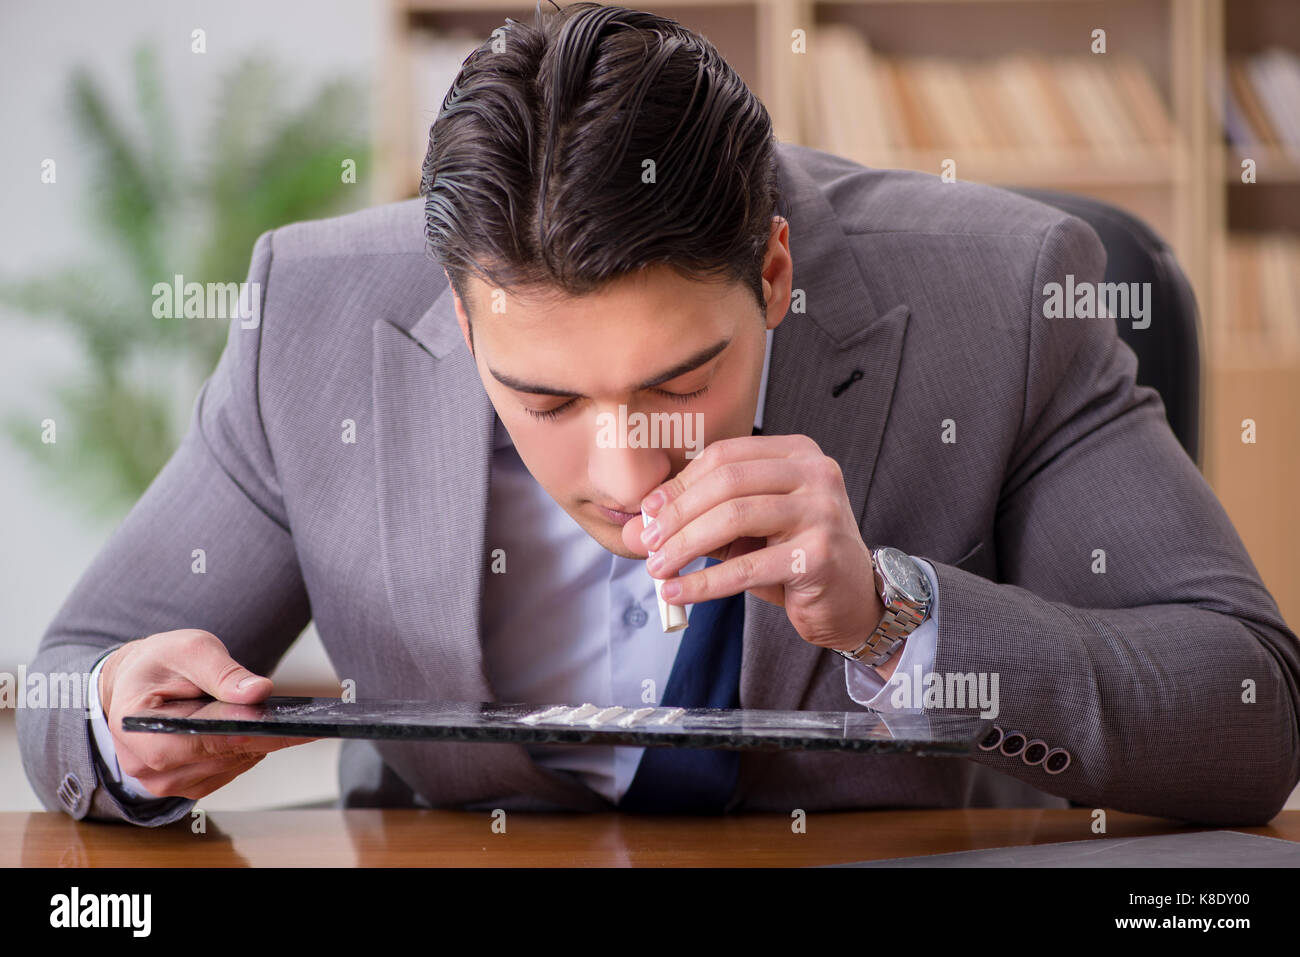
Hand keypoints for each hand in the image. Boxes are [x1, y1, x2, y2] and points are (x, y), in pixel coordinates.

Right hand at [99, 629, 316, 799]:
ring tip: (286, 721)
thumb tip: (258, 692)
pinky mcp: (188, 782)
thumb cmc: (160, 662)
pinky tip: (267, 731)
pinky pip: (229, 770)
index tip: (275, 725)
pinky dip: (250, 750)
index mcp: (134, 727)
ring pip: (227, 767)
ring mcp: (165, 779)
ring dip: (258, 745)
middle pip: (214, 759)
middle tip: (300, 721)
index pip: (190, 743)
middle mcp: (144, 765)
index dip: (235, 736)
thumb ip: (223, 672)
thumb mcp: (190, 650)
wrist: (142, 679)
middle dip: (259, 737)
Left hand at [620, 434, 885, 657]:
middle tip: (647, 542)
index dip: (680, 483)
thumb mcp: (748, 530)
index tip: (648, 511)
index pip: (725, 455)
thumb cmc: (795, 558)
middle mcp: (815, 473)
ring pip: (734, 518)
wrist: (853, 600)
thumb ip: (700, 519)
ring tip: (658, 568)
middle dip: (677, 514)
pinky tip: (679, 593)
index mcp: (797, 453)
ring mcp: (822, 511)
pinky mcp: (819, 555)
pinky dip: (705, 581)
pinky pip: (747, 566)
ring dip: (686, 546)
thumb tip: (638, 526)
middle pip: (726, 482)